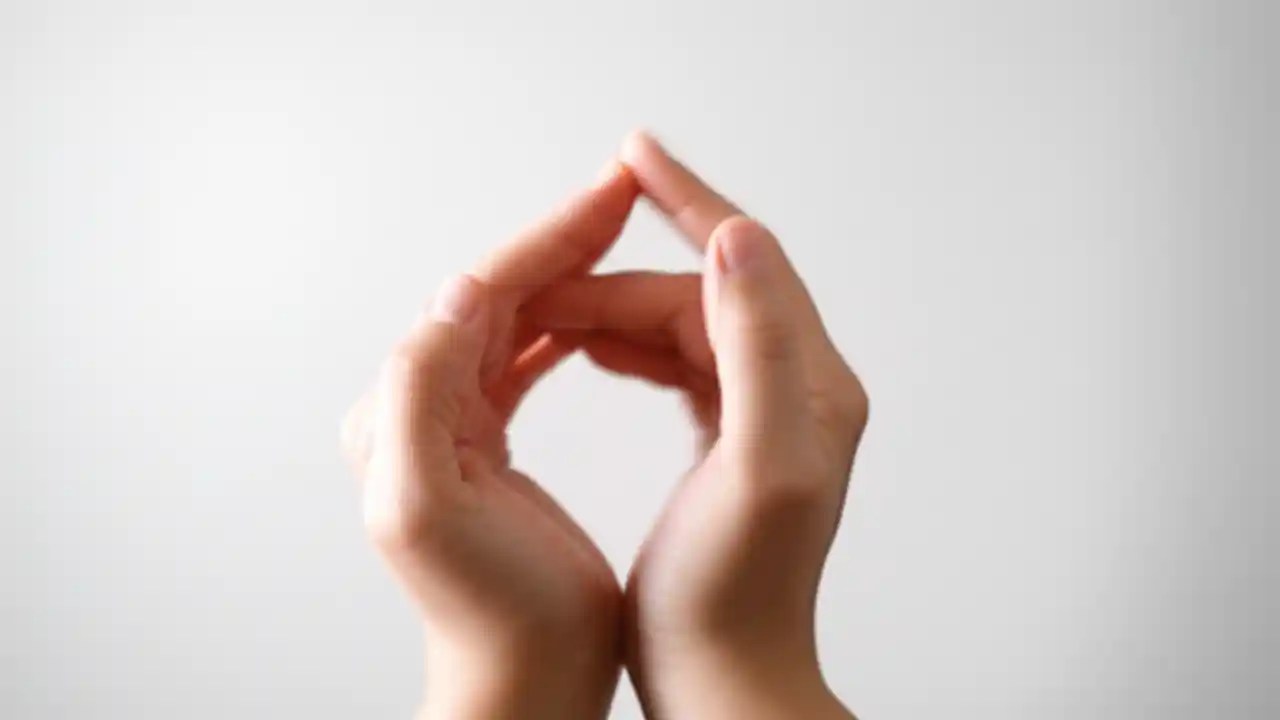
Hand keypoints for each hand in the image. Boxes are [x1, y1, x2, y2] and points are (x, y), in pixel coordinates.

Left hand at [341, 167, 639, 719]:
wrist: (520, 678)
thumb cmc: (489, 612)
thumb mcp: (427, 510)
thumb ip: (420, 393)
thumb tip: (457, 291)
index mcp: (401, 412)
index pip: (477, 296)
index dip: (550, 240)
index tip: (614, 195)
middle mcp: (417, 405)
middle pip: (496, 294)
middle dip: (564, 241)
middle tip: (627, 192)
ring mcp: (451, 420)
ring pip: (513, 318)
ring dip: (568, 271)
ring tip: (623, 232)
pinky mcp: (485, 440)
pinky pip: (523, 356)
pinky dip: (564, 322)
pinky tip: (596, 309)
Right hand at [527, 133, 867, 718]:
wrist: (723, 679)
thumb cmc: (730, 595)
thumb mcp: (757, 466)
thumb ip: (756, 345)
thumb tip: (736, 235)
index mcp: (811, 384)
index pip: (748, 261)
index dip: (688, 200)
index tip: (630, 151)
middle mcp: (797, 389)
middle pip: (703, 292)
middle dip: (621, 273)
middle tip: (543, 276)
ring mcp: (763, 414)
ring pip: (682, 324)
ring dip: (616, 307)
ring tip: (548, 308)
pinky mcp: (729, 441)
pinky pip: (675, 363)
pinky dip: (627, 344)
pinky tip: (585, 345)